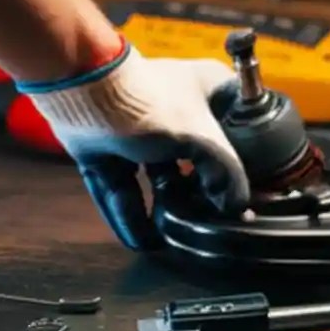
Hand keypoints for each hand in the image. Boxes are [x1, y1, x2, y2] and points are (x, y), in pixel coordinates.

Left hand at [17, 40, 249, 250]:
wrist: (84, 90)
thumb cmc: (153, 103)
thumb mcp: (204, 140)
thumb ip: (226, 175)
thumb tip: (235, 205)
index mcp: (206, 93)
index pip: (235, 133)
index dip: (241, 165)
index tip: (245, 196)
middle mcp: (173, 111)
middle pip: (192, 161)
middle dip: (195, 195)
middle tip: (207, 222)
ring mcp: (135, 132)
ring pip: (153, 179)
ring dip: (160, 211)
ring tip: (172, 239)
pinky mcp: (103, 150)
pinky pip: (119, 189)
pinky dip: (128, 214)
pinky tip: (141, 240)